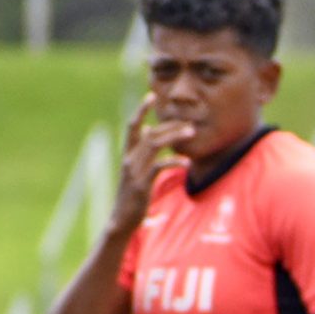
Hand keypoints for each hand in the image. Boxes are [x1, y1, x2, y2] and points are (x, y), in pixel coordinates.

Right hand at [110, 93, 197, 233]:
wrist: (122, 218)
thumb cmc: (133, 192)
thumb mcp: (137, 167)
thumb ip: (142, 148)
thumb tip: (150, 128)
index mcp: (128, 153)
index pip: (132, 126)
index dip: (140, 110)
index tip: (151, 96)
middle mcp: (129, 158)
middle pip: (148, 133)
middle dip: (168, 124)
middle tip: (189, 122)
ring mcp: (134, 170)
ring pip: (154, 145)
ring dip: (174, 137)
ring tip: (192, 132)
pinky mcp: (141, 184)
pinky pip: (158, 167)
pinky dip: (173, 163)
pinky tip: (187, 163)